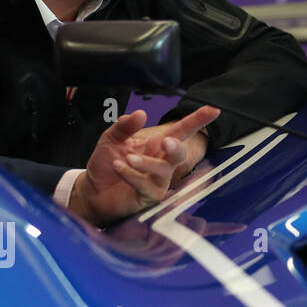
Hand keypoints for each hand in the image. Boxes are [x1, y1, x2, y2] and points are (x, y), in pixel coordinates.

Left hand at [67, 106, 219, 226]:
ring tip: (127, 158)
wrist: (92, 191)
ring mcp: (158, 181)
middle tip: (166, 142)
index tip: (214, 110)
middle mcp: (163, 162)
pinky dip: (132, 175)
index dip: (198, 120)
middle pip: (180, 153)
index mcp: (157, 145)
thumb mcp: (111, 139)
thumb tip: (141, 113)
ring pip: (163, 170)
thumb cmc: (106, 164)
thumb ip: (125, 126)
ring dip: (146, 163)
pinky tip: (119, 167)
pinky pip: (146, 185)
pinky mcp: (149, 196)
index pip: (182, 131)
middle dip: (176, 147)